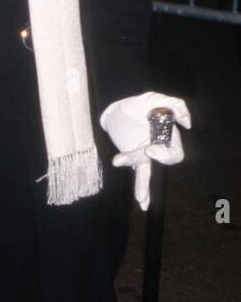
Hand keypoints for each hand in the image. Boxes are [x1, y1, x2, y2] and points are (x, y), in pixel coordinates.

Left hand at [99, 92, 190, 210]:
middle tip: (147, 151)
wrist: (114, 110)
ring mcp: (146, 154)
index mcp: (168, 133)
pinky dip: (142, 189)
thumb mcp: (153, 98)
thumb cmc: (137, 105)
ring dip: (143, 184)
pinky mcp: (133, 157)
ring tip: (140, 197)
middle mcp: (160, 145)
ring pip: (148, 170)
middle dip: (161, 158)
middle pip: (168, 159)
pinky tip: (143, 203)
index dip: (166, 152)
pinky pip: (139, 173)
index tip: (150, 148)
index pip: (176, 149)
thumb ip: (173, 104)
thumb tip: (187, 123)